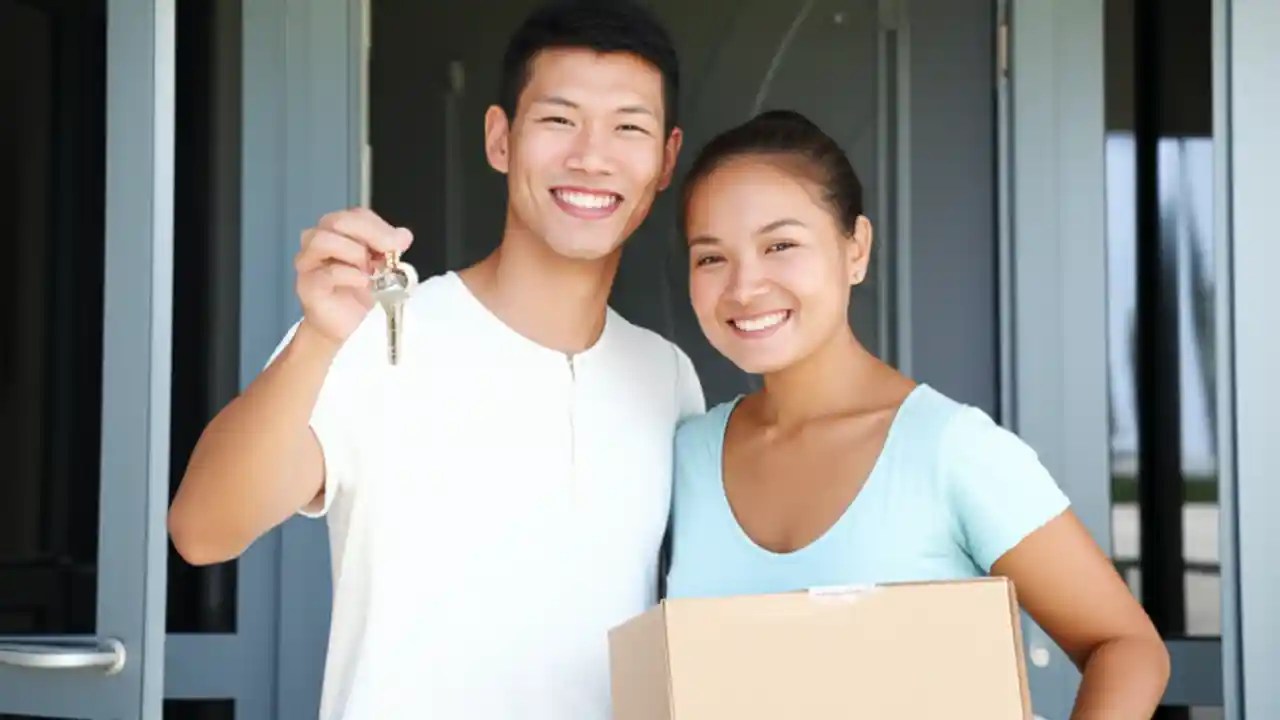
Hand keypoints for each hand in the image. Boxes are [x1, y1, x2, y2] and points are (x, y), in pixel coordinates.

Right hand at [294, 207, 412, 347]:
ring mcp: (309, 262)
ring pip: (323, 240)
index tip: (401, 241)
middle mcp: (318, 241)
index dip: (380, 226)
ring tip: (369, 269)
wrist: (343, 324)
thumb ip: (388, 249)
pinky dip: (350, 275)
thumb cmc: (357, 292)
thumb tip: (403, 236)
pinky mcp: (308, 285)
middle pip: (338, 221)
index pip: (356, 215)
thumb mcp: (380, 266)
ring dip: (354, 252)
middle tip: (389, 250)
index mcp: (338, 232)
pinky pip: (327, 273)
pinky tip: (363, 281)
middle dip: (370, 233)